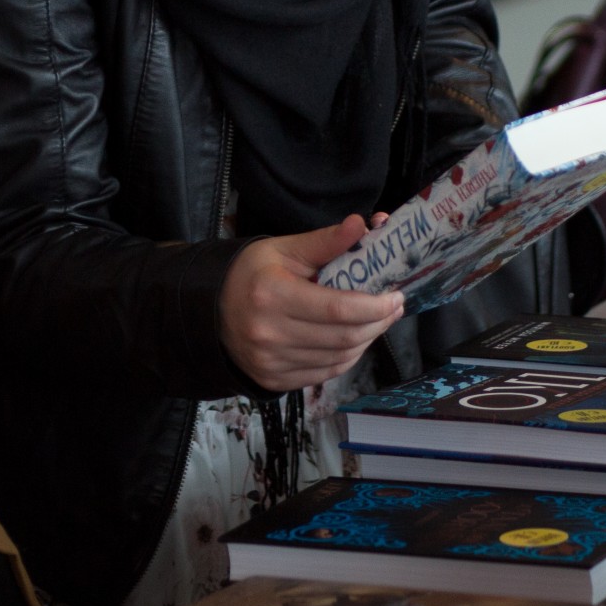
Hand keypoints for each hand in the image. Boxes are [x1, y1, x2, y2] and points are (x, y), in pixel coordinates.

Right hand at [220, 217, 405, 392]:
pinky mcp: (274, 380)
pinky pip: (325, 373)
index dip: (375, 305)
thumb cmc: (251, 274)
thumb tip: (363, 225)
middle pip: (344, 337)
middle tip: (394, 306)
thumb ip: (326, 241)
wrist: (210, 309)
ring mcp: (271, 361)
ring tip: (377, 321)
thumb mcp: (284, 249)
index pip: (338, 308)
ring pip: (339, 359)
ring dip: (366, 340)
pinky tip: (353, 340)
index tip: (395, 295)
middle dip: (378, 322)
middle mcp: (270, 333)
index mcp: (272, 295)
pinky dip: (346, 357)